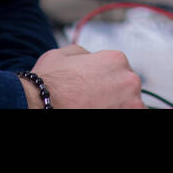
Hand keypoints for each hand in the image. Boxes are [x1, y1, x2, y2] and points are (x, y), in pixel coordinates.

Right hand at [23, 44, 143, 107]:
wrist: (41, 103)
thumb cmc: (50, 82)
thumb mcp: (65, 53)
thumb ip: (85, 53)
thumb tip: (90, 57)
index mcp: (116, 59)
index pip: (119, 69)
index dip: (104, 79)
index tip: (95, 88)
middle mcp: (128, 80)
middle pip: (126, 88)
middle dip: (113, 94)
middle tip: (93, 100)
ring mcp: (130, 104)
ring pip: (129, 106)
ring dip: (116, 107)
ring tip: (94, 108)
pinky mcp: (128, 119)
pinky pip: (128, 116)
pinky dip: (115, 114)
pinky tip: (97, 113)